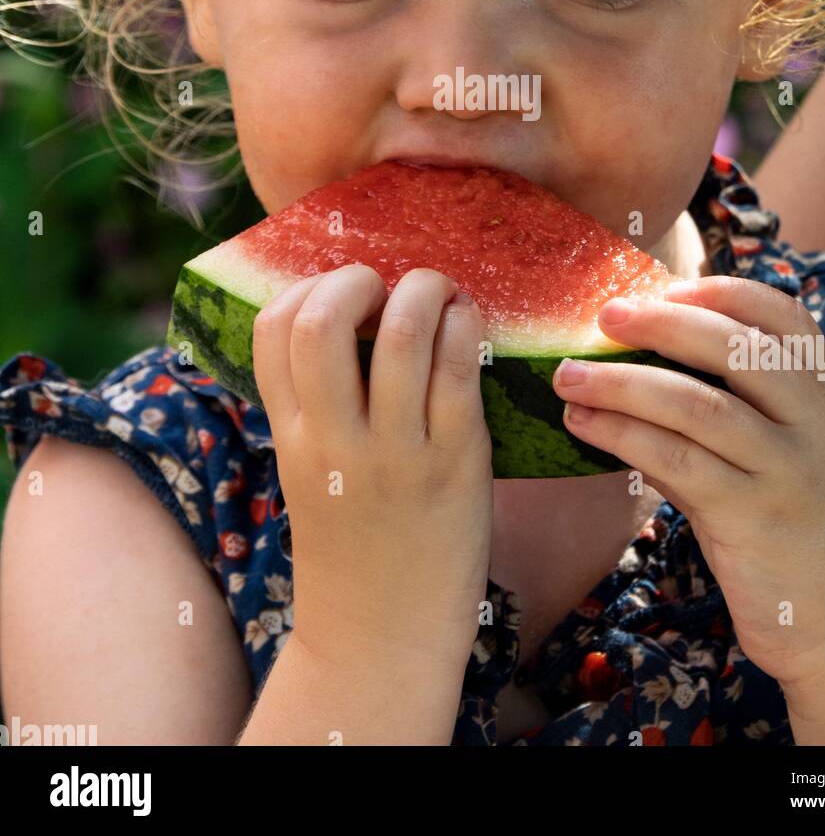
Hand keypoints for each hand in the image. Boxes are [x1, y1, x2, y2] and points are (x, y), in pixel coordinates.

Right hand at [252, 264, 492, 666]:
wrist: (384, 633)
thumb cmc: (353, 539)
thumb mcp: (308, 469)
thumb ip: (315, 403)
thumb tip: (344, 316)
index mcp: (291, 435)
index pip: (271, 330)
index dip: (306, 288)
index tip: (341, 294)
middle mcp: (335, 438)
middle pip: (322, 321)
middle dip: (355, 278)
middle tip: (384, 287)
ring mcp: (396, 450)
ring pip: (402, 333)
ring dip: (423, 289)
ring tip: (436, 292)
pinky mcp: (457, 459)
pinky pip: (458, 368)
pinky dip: (464, 324)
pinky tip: (466, 322)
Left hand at [553, 275, 824, 691]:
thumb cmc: (786, 527)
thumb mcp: (769, 455)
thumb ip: (720, 408)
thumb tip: (630, 359)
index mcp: (824, 397)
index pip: (782, 317)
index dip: (719, 292)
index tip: (663, 287)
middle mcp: (816, 425)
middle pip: (736, 347)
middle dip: (663, 322)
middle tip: (605, 315)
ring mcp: (790, 471)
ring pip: (698, 404)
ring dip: (623, 383)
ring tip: (568, 377)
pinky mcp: (755, 518)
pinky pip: (678, 461)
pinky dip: (623, 434)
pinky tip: (584, 425)